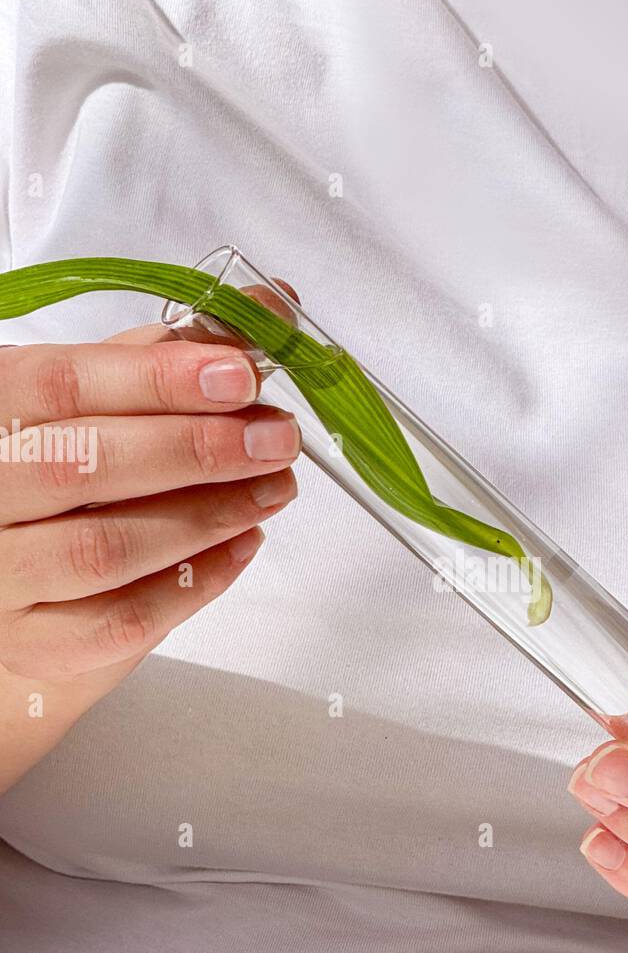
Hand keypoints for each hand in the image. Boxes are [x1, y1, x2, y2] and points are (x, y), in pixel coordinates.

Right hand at [0, 318, 300, 790]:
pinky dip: (198, 579)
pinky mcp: (38, 645)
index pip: (55, 386)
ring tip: (272, 486)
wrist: (17, 586)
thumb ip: (167, 353)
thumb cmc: (57, 474)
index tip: (239, 373)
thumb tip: (267, 307)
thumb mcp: (96, 398)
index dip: (154, 377)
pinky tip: (245, 541)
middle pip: (82, 468)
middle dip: (196, 449)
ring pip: (104, 549)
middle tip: (276, 436)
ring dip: (208, 514)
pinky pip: (126, 618)